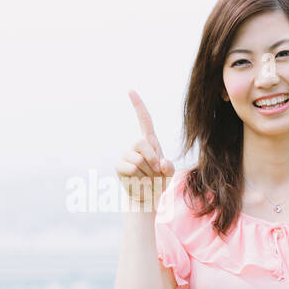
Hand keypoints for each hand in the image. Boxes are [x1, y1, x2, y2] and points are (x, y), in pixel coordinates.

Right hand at [116, 89, 174, 209]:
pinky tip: (139, 182)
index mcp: (150, 141)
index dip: (138, 105)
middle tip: (155, 172)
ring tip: (147, 179)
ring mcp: (125, 155)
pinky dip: (140, 179)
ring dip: (147, 173)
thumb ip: (169, 167)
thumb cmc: (159, 182)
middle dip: (152, 158)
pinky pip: (131, 169)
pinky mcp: (119, 166)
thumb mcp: (169, 173)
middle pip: (141, 142)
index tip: (130, 91)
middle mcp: (135, 145)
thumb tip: (161, 163)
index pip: (144, 120)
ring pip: (138, 160)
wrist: (147, 197)